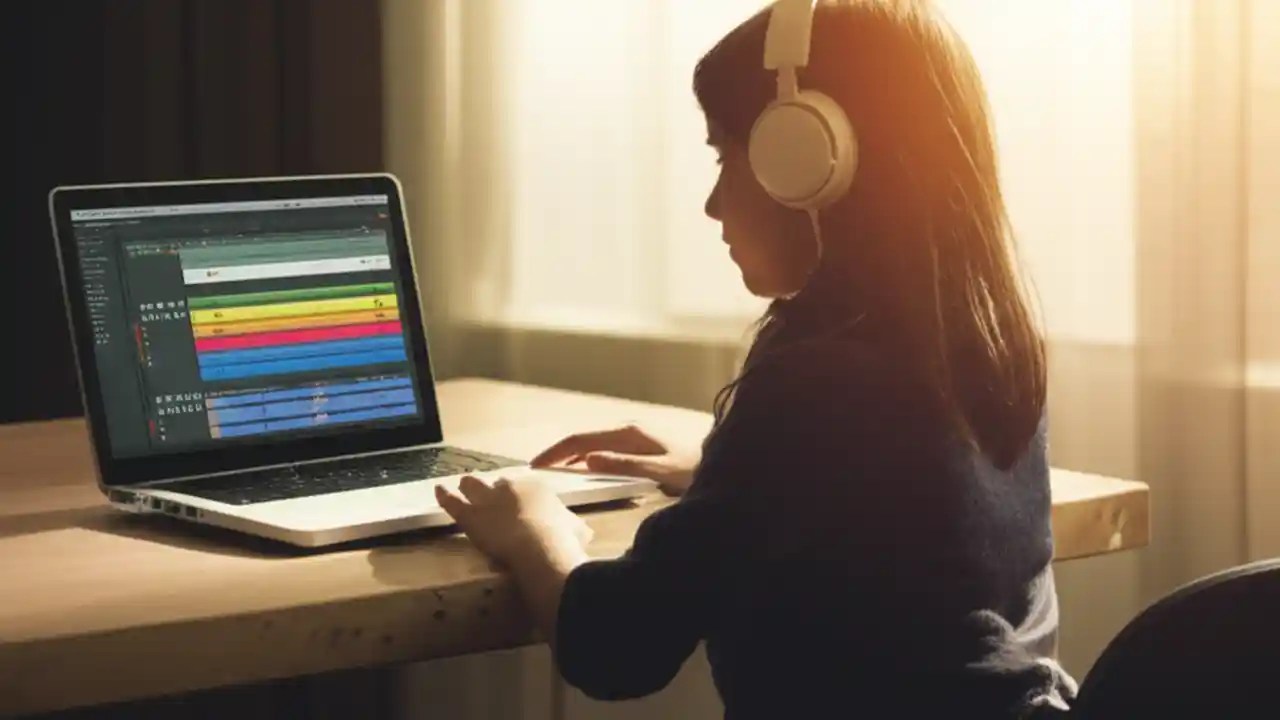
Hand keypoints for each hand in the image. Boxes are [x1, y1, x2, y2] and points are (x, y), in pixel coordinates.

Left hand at [435, 475, 592, 568]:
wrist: (541, 547)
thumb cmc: (563, 540)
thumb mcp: (577, 531)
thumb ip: (573, 528)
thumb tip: (580, 532)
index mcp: (538, 488)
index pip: (525, 486)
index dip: (520, 496)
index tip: (520, 505)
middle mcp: (511, 487)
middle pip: (498, 482)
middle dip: (494, 489)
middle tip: (492, 497)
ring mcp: (488, 499)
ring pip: (472, 484)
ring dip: (468, 486)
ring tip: (462, 486)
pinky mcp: (469, 515)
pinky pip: (451, 500)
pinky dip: (444, 495)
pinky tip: (439, 491)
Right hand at [531, 424, 700, 495]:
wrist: (721, 461)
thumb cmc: (694, 467)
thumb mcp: (660, 470)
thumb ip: (625, 465)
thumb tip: (588, 459)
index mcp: (629, 433)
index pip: (581, 441)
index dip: (556, 452)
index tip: (536, 465)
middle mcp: (628, 429)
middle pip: (583, 439)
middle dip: (558, 451)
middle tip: (536, 468)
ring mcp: (633, 435)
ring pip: (592, 442)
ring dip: (570, 454)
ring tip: (552, 468)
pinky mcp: (638, 443)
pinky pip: (603, 447)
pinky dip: (586, 456)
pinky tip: (582, 466)